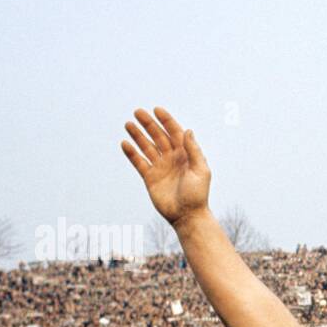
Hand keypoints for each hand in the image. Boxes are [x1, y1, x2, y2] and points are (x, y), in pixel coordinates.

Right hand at [121, 107, 210, 227]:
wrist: (187, 216)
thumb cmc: (197, 195)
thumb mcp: (201, 171)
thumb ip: (194, 151)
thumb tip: (187, 130)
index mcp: (186, 154)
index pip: (174, 132)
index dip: (166, 120)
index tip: (156, 110)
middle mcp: (172, 158)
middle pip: (158, 136)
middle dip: (148, 124)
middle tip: (137, 112)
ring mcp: (160, 167)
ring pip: (147, 146)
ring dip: (137, 135)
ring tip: (128, 124)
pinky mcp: (150, 177)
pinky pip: (139, 162)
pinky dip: (131, 153)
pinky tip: (125, 143)